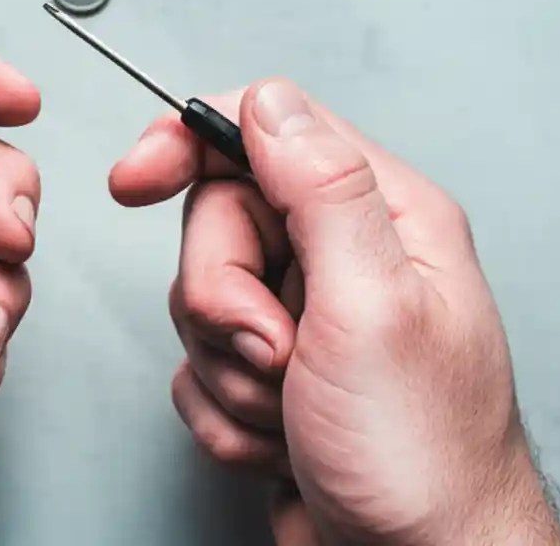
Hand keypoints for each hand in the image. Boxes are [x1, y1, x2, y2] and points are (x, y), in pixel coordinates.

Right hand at [110, 78, 559, 544]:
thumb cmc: (423, 457)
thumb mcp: (373, 307)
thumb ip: (321, 190)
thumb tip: (269, 103)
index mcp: (382, 219)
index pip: (267, 132)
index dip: (190, 144)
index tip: (136, 178)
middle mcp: (345, 260)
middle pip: (220, 226)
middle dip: (225, 300)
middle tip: (273, 348)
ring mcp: (307, 319)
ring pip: (203, 303)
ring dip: (231, 370)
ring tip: (291, 405)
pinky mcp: (276, 374)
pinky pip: (202, 368)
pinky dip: (227, 413)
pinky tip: (282, 439)